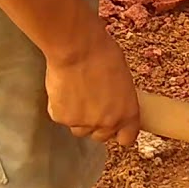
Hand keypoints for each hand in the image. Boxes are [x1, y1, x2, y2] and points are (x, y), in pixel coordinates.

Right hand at [44, 17, 140, 144]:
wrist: (78, 48)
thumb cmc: (103, 55)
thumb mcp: (123, 80)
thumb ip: (119, 100)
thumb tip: (113, 104)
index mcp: (128, 113)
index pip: (127, 138)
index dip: (119, 133)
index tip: (115, 128)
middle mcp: (108, 123)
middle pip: (100, 136)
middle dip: (96, 124)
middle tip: (90, 105)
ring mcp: (84, 123)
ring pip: (79, 129)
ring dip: (77, 118)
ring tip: (75, 94)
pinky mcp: (62, 118)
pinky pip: (60, 117)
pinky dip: (59, 107)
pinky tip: (62, 89)